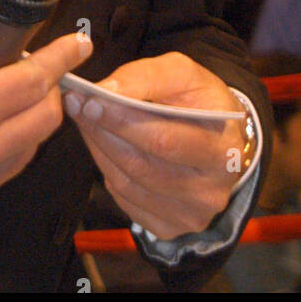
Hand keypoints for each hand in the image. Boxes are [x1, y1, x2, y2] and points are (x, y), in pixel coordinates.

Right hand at [0, 27, 91, 228]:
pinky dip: (0, 153)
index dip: (60, 58)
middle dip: (47, 91)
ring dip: (25, 123)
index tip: (77, 45)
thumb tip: (4, 42)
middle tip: (34, 73)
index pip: (33, 84)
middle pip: (45, 121)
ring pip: (28, 150)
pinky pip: (1, 176)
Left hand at [64, 51, 246, 238]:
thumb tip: (107, 90)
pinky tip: (102, 147)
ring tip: (85, 120)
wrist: (222, 139)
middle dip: (103, 133)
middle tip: (77, 106)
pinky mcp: (172, 227)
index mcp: (222, 150)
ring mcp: (191, 215)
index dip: (122, 121)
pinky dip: (108, 172)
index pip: (164, 140)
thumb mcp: (186, 74)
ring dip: (99, 150)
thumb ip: (148, 77)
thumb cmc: (202, 102)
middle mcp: (211, 191)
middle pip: (143, 166)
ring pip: (129, 184)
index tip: (90, 99)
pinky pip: (127, 201)